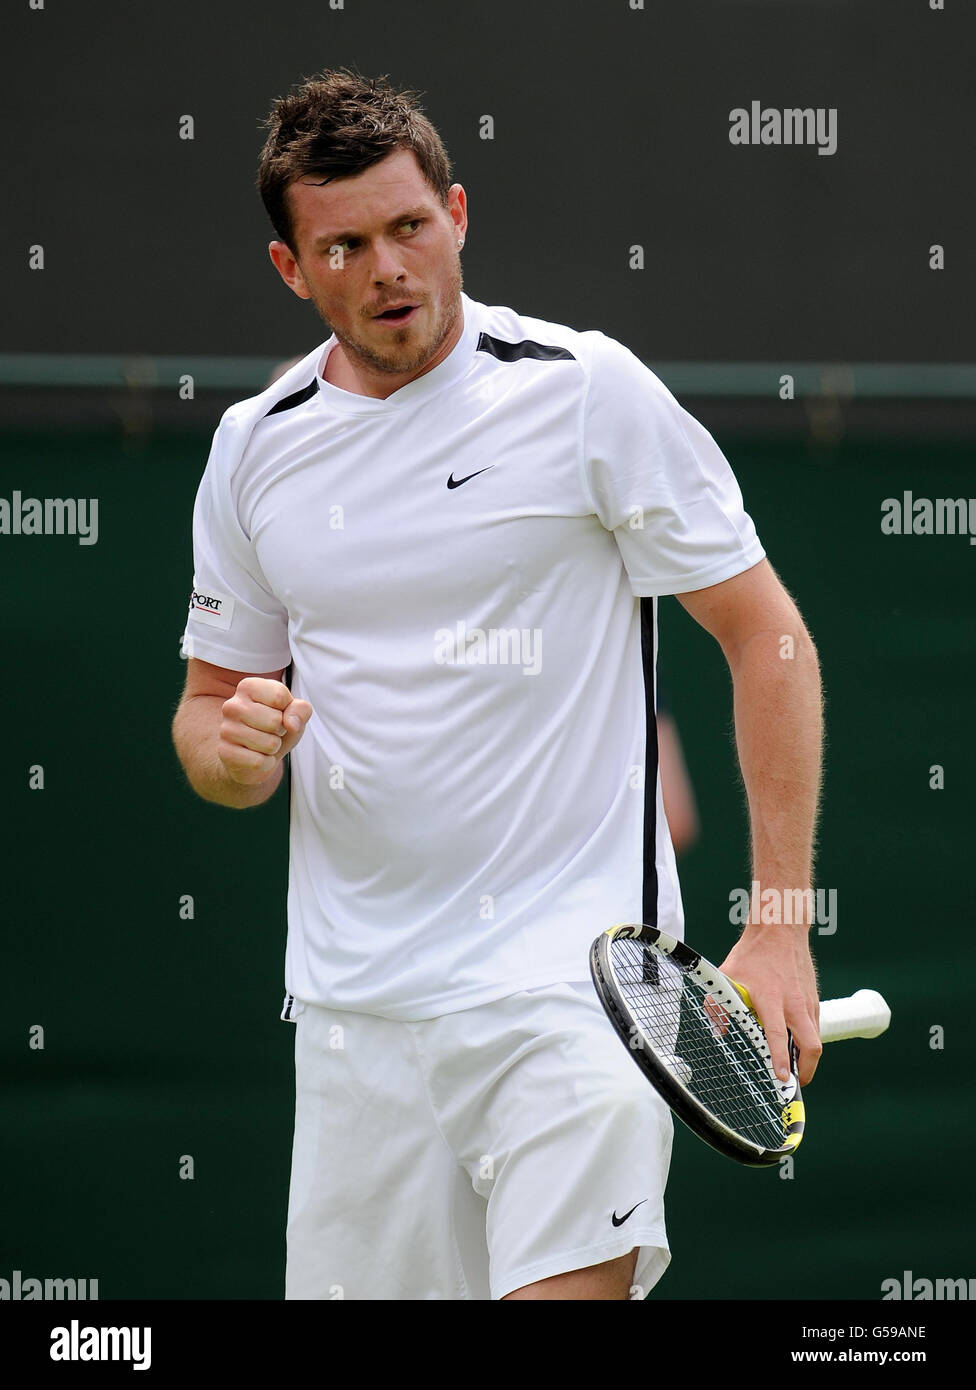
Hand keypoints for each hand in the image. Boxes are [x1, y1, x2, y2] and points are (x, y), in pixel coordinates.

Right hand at [218, 677, 313, 785]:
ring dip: (273, 748)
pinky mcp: (224, 752)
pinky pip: (259, 761)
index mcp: (248, 687)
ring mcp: (226, 729)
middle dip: (280, 731)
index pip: (280, 696)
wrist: (254, 755)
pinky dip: (265, 763)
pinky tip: (255, 756)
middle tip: (270, 731)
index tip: (278, 713)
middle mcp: (232, 705)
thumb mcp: (295, 713)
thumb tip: (291, 724)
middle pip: (275, 721)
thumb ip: (301, 710)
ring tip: (262, 743)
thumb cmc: (275, 727)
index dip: (287, 710)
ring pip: (269, 744)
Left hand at [719, 924, 821, 1086]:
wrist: (781, 929)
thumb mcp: (728, 976)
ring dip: (807, 1057)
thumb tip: (718, 1029)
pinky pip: (814, 1027)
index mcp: (771, 999)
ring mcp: (808, 1002)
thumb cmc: (753, 954)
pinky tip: (795, 1041)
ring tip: (794, 1068)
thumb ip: (719, 1004)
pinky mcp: (814, 999)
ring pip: (816, 1039)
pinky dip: (807, 1039)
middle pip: (811, 1046)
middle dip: (806, 1070)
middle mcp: (794, 1003)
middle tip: (795, 1082)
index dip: (781, 1059)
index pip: (777, 1035)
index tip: (783, 1078)